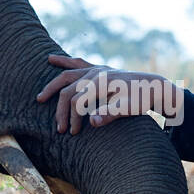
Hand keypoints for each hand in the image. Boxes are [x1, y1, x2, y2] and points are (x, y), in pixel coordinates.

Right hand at [35, 53, 181, 134]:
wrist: (153, 86)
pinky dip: (64, 62)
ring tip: (40, 97)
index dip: (72, 118)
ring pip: (68, 74)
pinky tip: (52, 59)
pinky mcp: (100, 69)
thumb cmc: (142, 99)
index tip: (73, 133)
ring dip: (53, 85)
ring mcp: (97, 69)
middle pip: (68, 89)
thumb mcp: (128, 109)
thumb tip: (91, 122)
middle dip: (60, 109)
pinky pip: (77, 63)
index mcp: (101, 82)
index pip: (76, 100)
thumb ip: (109, 114)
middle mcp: (96, 73)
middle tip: (58, 127)